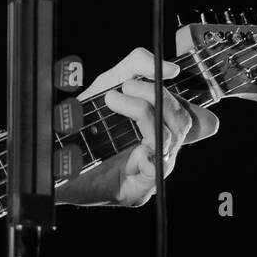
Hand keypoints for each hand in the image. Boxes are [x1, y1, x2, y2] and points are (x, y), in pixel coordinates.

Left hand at [56, 47, 217, 207]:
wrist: (57, 159)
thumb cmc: (86, 122)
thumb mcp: (110, 83)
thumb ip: (137, 65)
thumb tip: (172, 68)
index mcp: (160, 127)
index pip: (199, 119)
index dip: (197, 102)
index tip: (171, 75)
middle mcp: (162, 150)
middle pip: (183, 122)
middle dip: (157, 95)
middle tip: (125, 85)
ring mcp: (151, 171)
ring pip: (168, 140)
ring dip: (142, 111)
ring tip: (113, 99)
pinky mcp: (136, 190)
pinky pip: (155, 170)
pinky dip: (148, 155)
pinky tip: (135, 148)